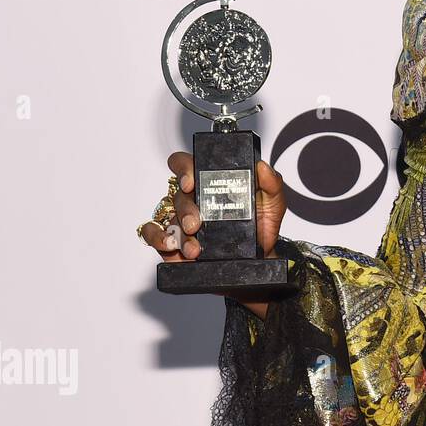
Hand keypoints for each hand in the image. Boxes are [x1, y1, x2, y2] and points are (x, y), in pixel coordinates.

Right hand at [141, 151, 286, 317]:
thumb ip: (272, 184)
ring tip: (194, 248)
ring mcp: (180, 220)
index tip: (191, 181)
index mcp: (211, 184)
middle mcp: (193, 199)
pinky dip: (156, 237)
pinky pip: (152, 233)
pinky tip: (171, 246)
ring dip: (177, 232)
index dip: (183, 167)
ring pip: (168, 217)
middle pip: (177, 194)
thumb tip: (262, 167)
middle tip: (196, 224)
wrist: (260, 260)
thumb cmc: (262, 227)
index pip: (187, 165)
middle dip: (185, 209)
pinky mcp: (174, 240)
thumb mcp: (273, 204)